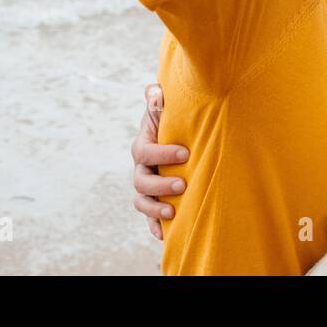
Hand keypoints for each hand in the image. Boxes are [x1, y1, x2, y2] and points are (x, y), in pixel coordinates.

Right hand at [131, 83, 190, 240]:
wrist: (177, 138)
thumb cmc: (173, 122)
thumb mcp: (166, 109)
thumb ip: (159, 99)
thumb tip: (155, 91)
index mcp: (143, 146)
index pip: (146, 152)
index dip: (163, 153)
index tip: (185, 152)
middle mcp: (141, 169)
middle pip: (141, 181)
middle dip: (161, 184)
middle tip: (182, 184)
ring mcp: (146, 187)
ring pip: (142, 202)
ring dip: (155, 209)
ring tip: (173, 211)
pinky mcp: (154, 202)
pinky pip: (150, 218)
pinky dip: (155, 227)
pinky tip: (164, 235)